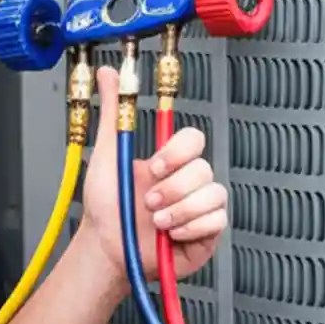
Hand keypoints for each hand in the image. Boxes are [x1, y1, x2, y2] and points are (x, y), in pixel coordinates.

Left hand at [76, 65, 227, 286]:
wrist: (108, 249)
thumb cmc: (107, 206)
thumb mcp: (108, 154)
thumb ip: (112, 112)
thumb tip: (108, 75)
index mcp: (169, 161)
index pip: (194, 140)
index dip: (178, 153)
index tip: (155, 166)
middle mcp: (187, 182)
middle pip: (204, 169)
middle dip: (173, 189)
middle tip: (150, 202)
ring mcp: (199, 206)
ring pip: (213, 195)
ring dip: (180, 210)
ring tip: (158, 221)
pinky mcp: (207, 232)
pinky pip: (217, 221)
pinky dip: (192, 228)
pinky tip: (173, 234)